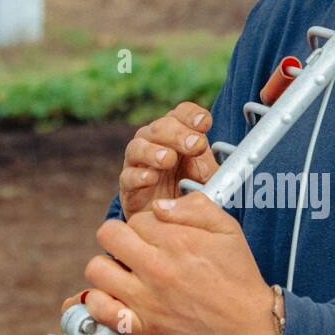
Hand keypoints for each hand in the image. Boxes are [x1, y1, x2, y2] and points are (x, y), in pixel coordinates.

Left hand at [77, 192, 276, 334]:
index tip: (156, 238)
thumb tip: (160, 205)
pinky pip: (98, 308)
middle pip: (109, 235)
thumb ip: (195, 208)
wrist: (249, 329)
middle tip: (134, 251)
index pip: (137, 218)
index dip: (146, 226)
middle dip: (120, 238)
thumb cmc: (239, 279)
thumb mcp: (228, 230)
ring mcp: (145, 300)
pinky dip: (101, 302)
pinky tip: (118, 299)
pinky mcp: (140, 329)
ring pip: (96, 268)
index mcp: (177, 240)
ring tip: (125, 275)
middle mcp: (157, 268)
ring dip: (108, 268)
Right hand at [118, 102, 218, 219]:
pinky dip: (139, 176)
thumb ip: (206, 169)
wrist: (170, 220)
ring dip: (153, 151)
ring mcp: (138, 163)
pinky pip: (128, 177)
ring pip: (137, 147)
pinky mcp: (128, 187)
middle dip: (178, 134)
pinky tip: (151, 178)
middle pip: (160, 127)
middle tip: (196, 145)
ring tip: (168, 159)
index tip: (205, 122)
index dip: (192, 115)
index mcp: (177, 133)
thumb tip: (200, 166)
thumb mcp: (207, 178)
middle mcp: (154, 143)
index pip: (180, 114)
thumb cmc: (190, 189)